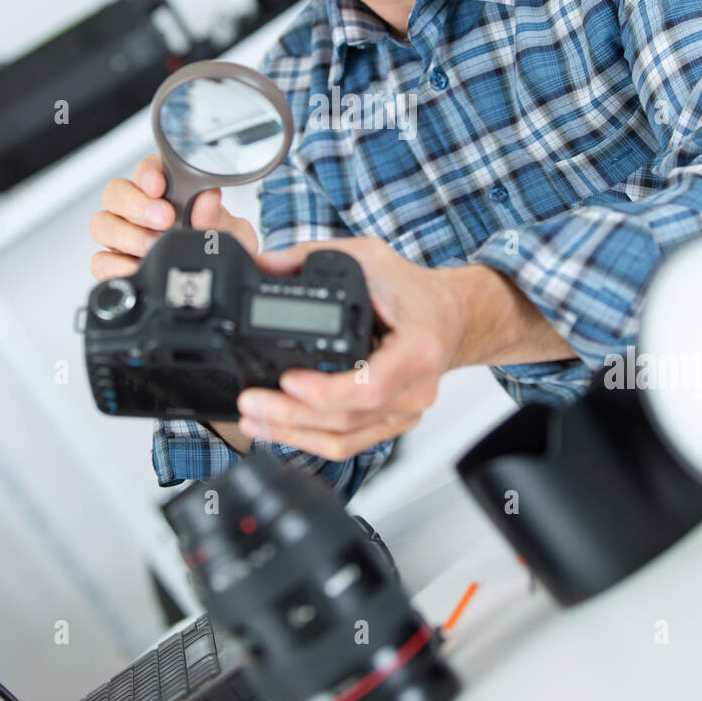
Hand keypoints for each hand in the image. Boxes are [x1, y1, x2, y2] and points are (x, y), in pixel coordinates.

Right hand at [88, 151, 258, 280]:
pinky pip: (100, 260)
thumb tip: (208, 198)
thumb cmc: (218, 249)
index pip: (147, 169)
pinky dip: (117, 265)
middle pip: (115, 192)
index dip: (148, 173)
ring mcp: (123, 236)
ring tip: (154, 246)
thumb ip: (218, 216)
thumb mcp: (230, 233)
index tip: (158, 184)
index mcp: (167, 191)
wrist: (215, 284)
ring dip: (128, 235)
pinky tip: (138, 267)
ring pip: (102, 224)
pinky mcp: (114, 265)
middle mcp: (139, 210)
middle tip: (164, 218)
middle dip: (136, 204)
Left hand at [235, 237, 466, 460]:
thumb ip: (312, 257)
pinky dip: (311, 440)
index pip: (371, 384)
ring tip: (254, 421)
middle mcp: (415, 388)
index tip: (287, 380)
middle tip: (251, 403)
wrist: (450, 316)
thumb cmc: (414, 291)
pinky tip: (282, 431)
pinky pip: (350, 443)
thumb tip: (263, 264)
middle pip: (348, 418)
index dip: (325, 390)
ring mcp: (404, 412)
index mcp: (417, 349)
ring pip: (345, 439)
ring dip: (293, 435)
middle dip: (291, 416)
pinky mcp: (391, 423)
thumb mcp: (368, 258)